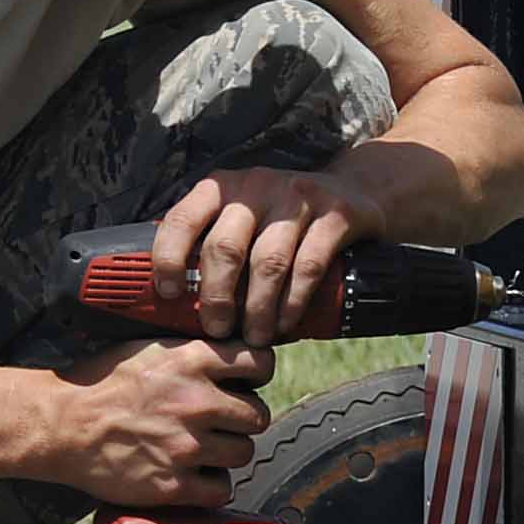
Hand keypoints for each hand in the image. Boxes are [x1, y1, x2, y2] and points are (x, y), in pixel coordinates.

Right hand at [45, 337, 275, 507]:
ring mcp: (187, 446)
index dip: (257, 374)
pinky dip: (211, 485)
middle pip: (258, 415)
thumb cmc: (99, 384)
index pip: (260, 362)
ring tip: (203, 449)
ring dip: (228, 452)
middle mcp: (197, 402)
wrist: (60, 425)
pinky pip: (221, 489)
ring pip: (243, 452)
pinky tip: (194, 475)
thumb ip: (193, 353)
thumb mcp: (149, 350)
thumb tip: (232, 357)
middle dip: (242, 419)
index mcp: (192, 361)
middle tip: (220, 423)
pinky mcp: (174, 484)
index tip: (247, 382)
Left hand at [151, 166, 378, 340]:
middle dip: (217, 297)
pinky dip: (293, 302)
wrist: (354, 189)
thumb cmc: (282, 216)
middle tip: (217, 329)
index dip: (169, 257)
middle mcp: (257, 187)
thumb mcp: (243, 215)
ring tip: (254, 337)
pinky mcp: (335, 215)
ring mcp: (298, 199)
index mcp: (223, 187)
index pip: (183, 219)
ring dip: (257, 308)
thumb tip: (176, 299)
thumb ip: (212, 242)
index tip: (169, 293)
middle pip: (225, 247)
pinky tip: (284, 323)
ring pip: (267, 262)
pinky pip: (308, 266)